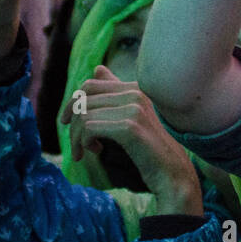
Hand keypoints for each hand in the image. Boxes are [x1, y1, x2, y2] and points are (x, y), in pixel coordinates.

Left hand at [59, 66, 201, 213]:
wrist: (171, 173)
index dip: (73, 104)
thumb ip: (115, 92)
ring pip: (83, 115)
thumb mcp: (131, 116)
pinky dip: (84, 142)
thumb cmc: (149, 148)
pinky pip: (89, 128)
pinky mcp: (129, 127)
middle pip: (83, 100)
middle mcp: (136, 93)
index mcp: (136, 88)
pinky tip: (95, 152)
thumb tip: (98, 68)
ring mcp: (134, 109)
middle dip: (72, 124)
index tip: (68, 123)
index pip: (90, 85)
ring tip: (84, 152)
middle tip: (76, 145)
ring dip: (76, 137)